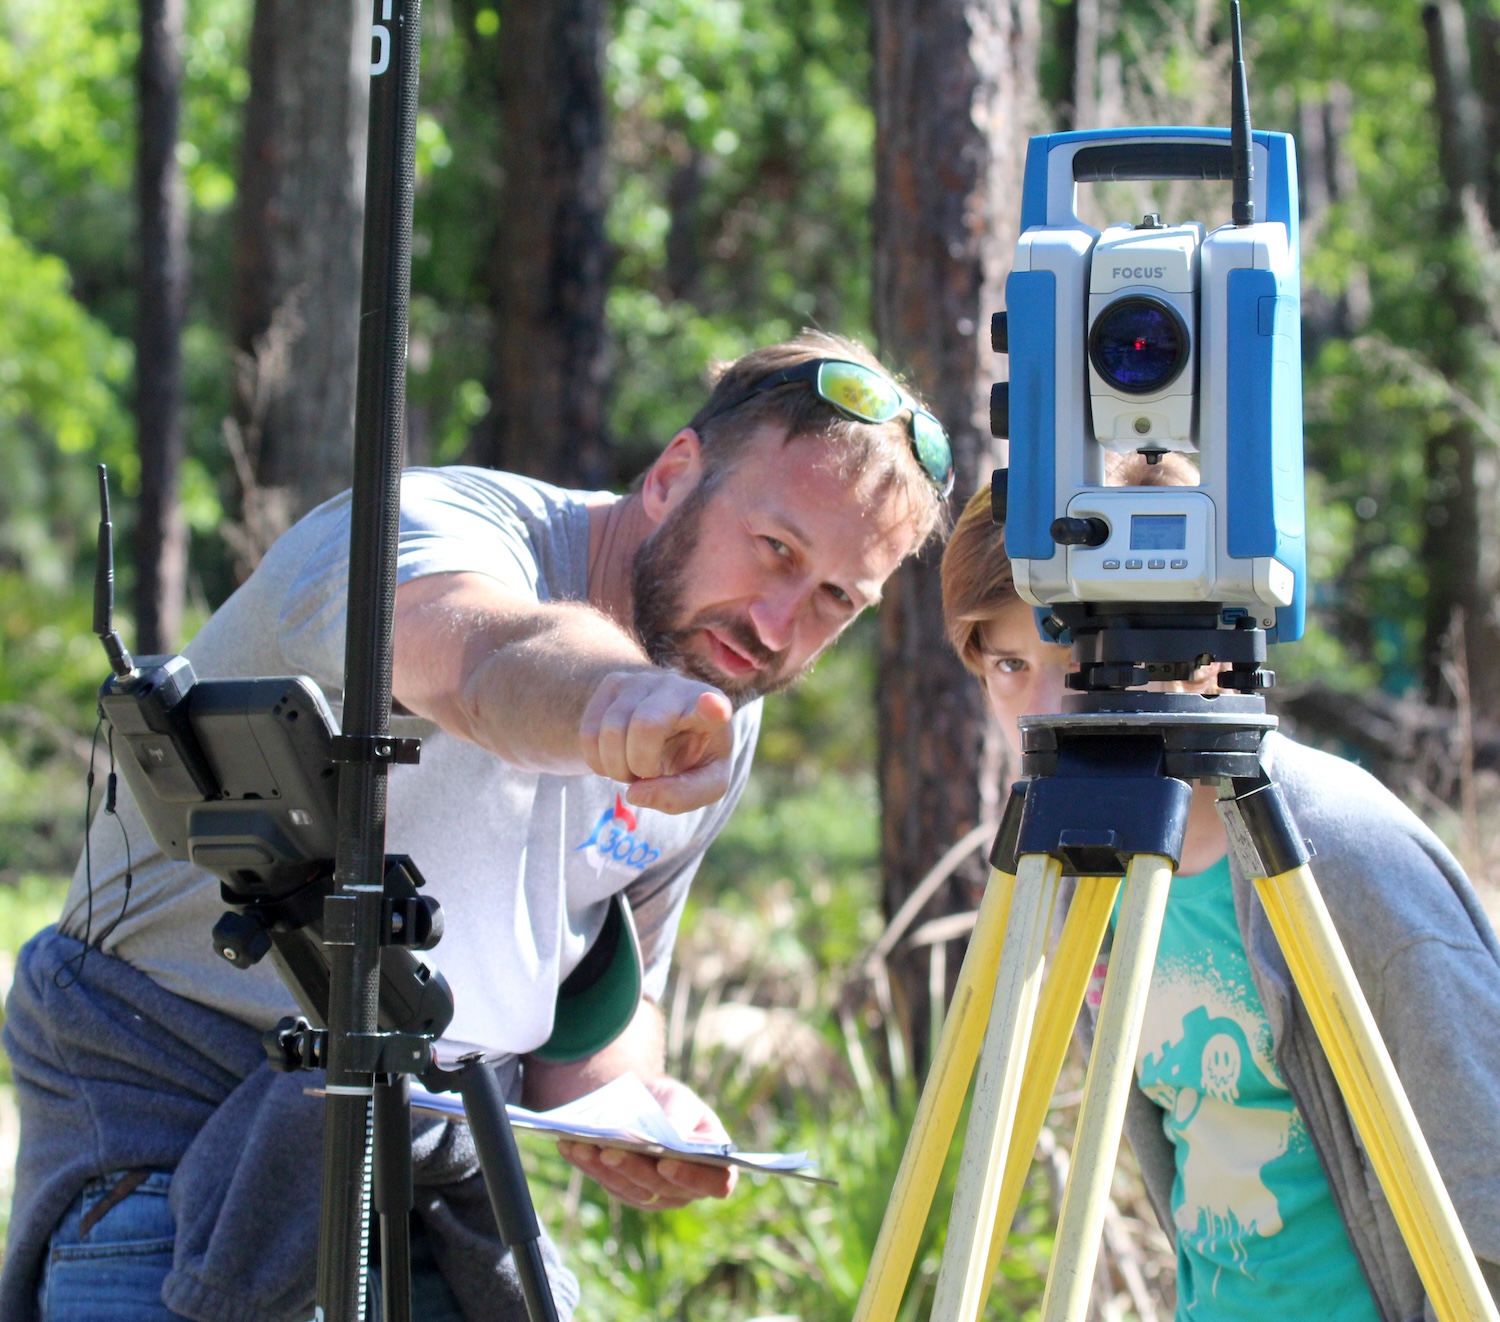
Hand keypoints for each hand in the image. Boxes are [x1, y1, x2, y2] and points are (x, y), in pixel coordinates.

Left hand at [556, 1076, 737, 1209]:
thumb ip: (682, 1116)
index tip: (666, 1163)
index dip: (691, 1177)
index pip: (715, 1183)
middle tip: (610, 1150)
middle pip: (662, 1187)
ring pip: (629, 1189)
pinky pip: (606, 1182)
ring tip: (582, 1145)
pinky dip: (587, 1163)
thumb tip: (673, 1138)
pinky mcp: (625, 1191)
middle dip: (633, 1168)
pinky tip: (570, 1145)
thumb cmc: (669, 1102)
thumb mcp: (680, 1098)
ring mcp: (654, 1195)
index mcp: (714, 1165)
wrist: (643, 1104)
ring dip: (603, 1168)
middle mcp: (685, 1188)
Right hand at [579, 671, 734, 813]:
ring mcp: (642, 680)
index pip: (714, 706)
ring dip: (617, 768)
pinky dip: (598, 761)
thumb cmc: (693, 756)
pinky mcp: (612, 684)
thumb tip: (635, 793)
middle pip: (645, 726)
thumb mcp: (705, 783)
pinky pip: (588, 732)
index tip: (713, 705)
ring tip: (634, 768)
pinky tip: (616, 759)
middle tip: (650, 773)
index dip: (712, 707)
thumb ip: (682, 796)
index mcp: (714, 710)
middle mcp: (678, 686)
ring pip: (611, 729)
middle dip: (640, 765)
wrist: (667, 728)